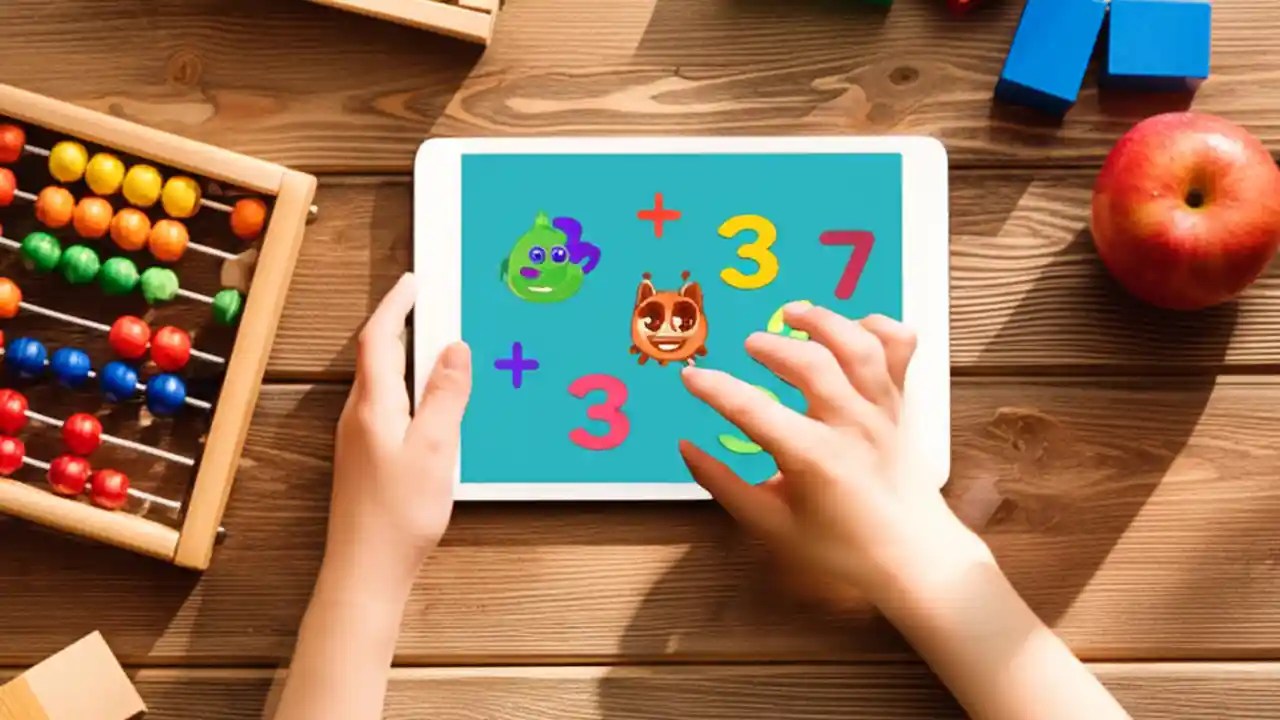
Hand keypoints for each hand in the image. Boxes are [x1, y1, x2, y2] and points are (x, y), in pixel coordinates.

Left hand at [329, 273, 472, 581]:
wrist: (365, 572)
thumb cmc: (397, 517)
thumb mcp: (436, 448)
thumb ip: (446, 396)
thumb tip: (455, 349)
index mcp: (373, 406)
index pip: (379, 339)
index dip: (396, 306)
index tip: (413, 283)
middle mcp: (359, 417)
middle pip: (378, 357)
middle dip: (403, 326)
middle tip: (430, 306)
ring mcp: (360, 440)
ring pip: (383, 384)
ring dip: (407, 359)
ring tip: (438, 349)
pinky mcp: (367, 460)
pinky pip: (388, 409)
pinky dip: (409, 391)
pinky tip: (431, 407)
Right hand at [680, 303, 986, 605]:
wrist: (913, 558)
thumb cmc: (841, 548)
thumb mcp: (770, 524)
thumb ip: (723, 485)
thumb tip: (686, 448)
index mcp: (814, 458)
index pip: (752, 410)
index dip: (715, 388)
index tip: (691, 376)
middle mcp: (852, 426)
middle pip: (810, 362)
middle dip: (772, 346)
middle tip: (749, 346)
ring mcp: (882, 411)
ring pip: (858, 344)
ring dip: (823, 321)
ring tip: (793, 314)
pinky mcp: (902, 405)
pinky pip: (900, 349)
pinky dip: (879, 327)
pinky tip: (853, 326)